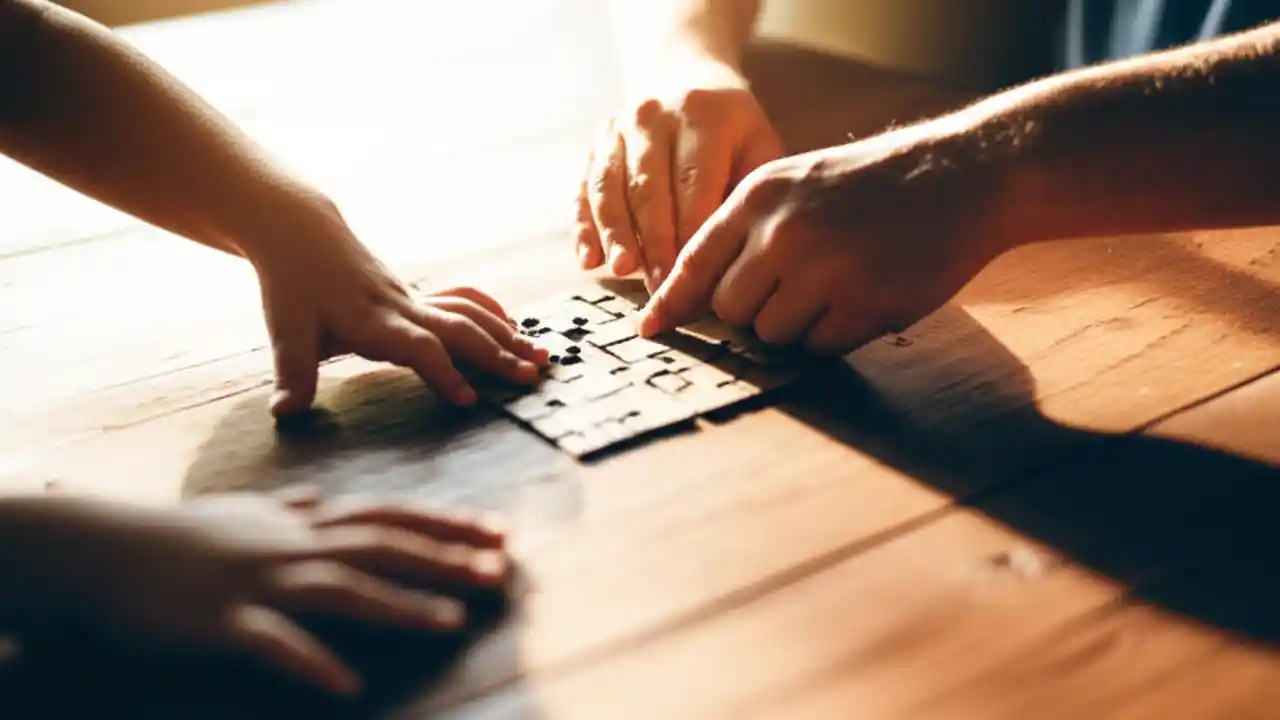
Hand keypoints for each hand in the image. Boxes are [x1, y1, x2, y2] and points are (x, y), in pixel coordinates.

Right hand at [0, 492, 508, 695]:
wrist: (100, 548)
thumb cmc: (176, 534)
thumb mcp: (239, 512)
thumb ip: (284, 509)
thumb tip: (315, 499)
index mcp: (301, 525)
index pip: (388, 517)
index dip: (446, 526)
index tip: (499, 533)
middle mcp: (291, 546)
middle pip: (381, 548)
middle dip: (444, 560)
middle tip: (502, 572)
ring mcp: (256, 582)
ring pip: (340, 590)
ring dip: (399, 605)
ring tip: (453, 621)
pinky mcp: (220, 622)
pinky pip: (271, 645)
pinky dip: (310, 662)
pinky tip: (346, 683)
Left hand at [249, 200, 547, 416]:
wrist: (301, 232)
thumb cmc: (293, 284)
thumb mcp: (285, 332)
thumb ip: (292, 375)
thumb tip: (284, 414)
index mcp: (374, 321)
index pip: (419, 347)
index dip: (444, 371)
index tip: (469, 399)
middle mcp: (403, 308)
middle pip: (459, 329)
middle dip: (496, 354)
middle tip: (530, 377)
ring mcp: (414, 298)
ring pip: (470, 314)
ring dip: (507, 336)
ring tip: (541, 356)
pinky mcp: (417, 295)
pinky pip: (463, 300)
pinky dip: (493, 313)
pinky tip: (514, 329)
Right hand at [576, 52, 783, 289]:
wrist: (683, 76)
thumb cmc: (732, 129)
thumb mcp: (757, 145)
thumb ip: (748, 192)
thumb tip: (736, 256)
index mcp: (702, 117)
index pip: (694, 183)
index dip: (691, 233)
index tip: (696, 275)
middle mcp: (652, 117)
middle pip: (649, 189)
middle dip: (655, 243)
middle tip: (663, 287)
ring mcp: (617, 129)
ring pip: (610, 189)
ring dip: (616, 235)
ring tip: (624, 271)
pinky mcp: (595, 145)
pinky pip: (584, 190)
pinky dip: (584, 227)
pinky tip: (589, 260)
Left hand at [639, 125, 1007, 353]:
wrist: (964, 175)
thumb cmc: (874, 182)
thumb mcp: (798, 180)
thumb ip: (746, 227)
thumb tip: (696, 292)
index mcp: (760, 197)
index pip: (694, 263)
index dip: (670, 303)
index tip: (650, 329)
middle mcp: (784, 233)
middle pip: (730, 310)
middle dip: (753, 310)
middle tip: (794, 285)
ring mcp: (825, 272)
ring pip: (771, 334)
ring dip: (795, 324)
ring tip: (834, 284)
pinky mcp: (865, 306)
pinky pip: (819, 347)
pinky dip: (834, 333)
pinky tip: (861, 296)